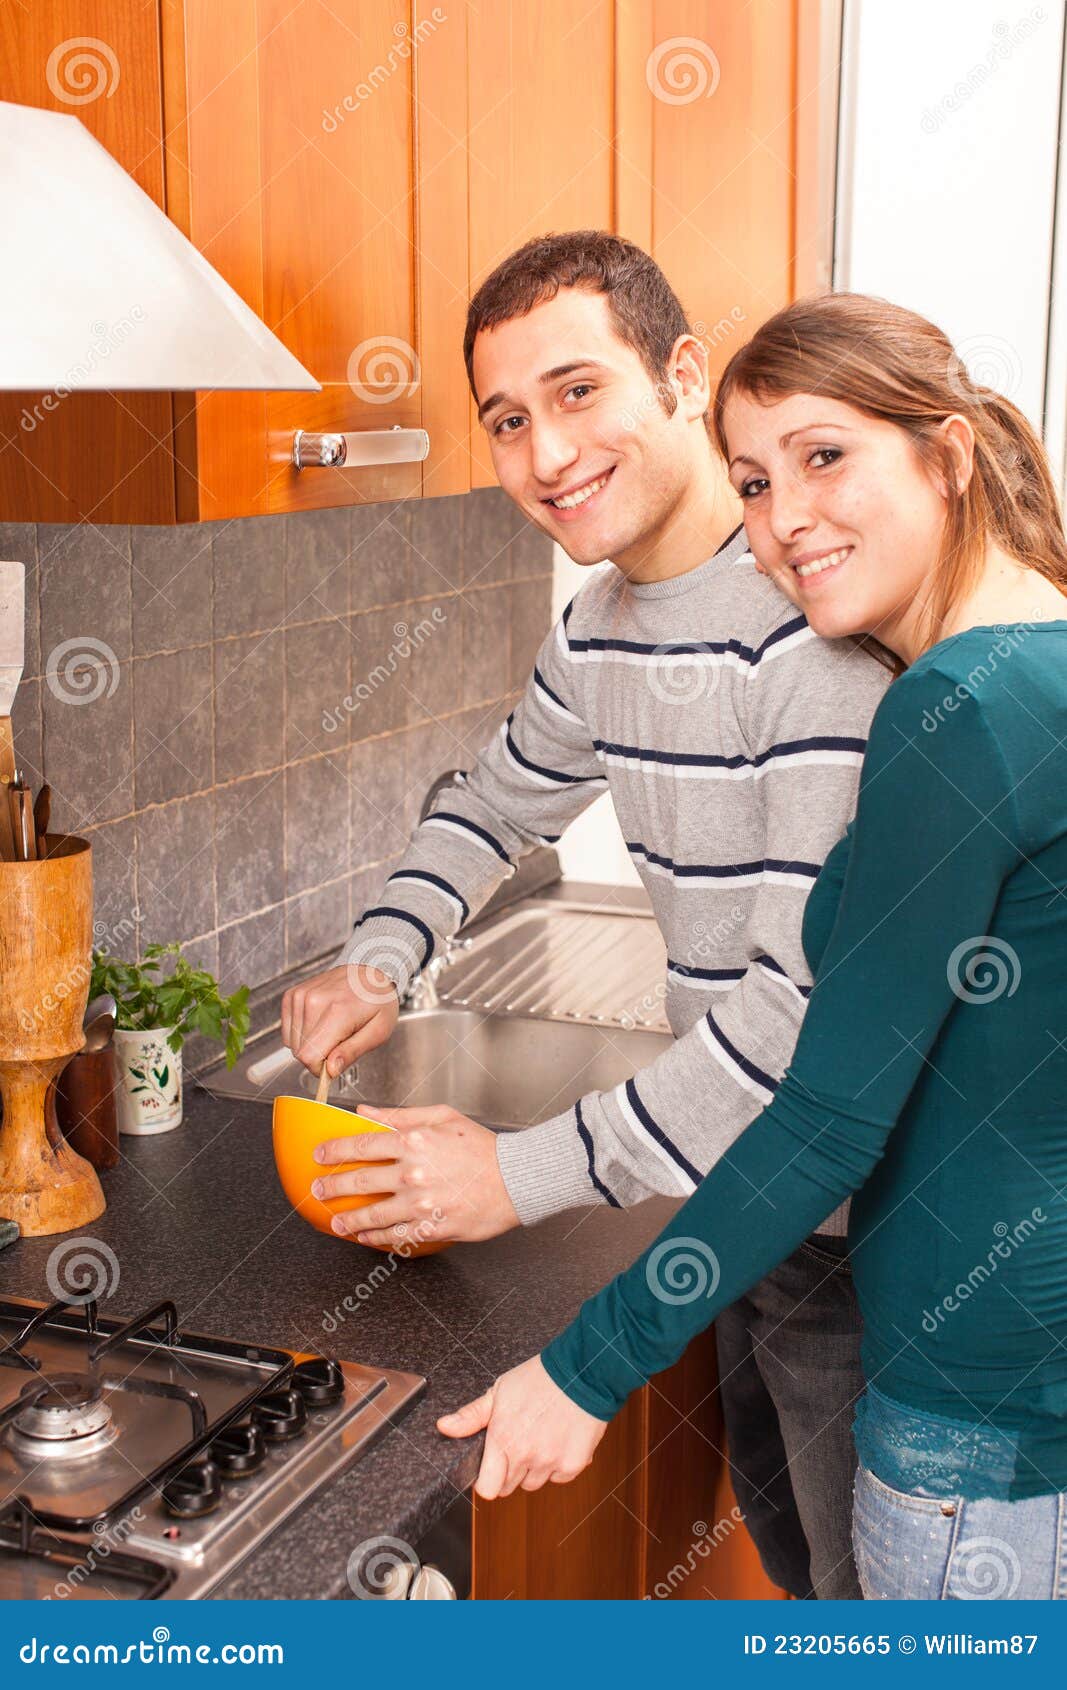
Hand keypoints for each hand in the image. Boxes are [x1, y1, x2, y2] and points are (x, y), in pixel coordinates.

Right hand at [280, 964, 397, 1077]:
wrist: (368, 974)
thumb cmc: (377, 1001)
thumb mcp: (378, 1031)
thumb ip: (352, 1052)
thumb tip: (330, 1070)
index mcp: (337, 1012)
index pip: (308, 1056)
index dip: (320, 1068)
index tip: (333, 1064)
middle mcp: (314, 1001)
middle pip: (300, 1051)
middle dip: (318, 1055)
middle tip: (339, 1041)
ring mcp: (300, 996)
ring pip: (292, 1042)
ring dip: (310, 1043)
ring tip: (332, 1028)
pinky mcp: (292, 995)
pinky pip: (287, 1030)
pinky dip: (302, 1032)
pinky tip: (320, 1022)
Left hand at [311, 1104, 520, 1246]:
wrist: (516, 1179)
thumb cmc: (482, 1146)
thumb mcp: (442, 1117)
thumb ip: (400, 1115)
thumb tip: (365, 1112)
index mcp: (414, 1142)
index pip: (362, 1145)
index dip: (335, 1150)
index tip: (320, 1154)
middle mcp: (413, 1173)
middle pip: (359, 1182)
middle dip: (332, 1187)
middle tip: (318, 1190)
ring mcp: (422, 1204)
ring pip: (373, 1215)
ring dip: (349, 1220)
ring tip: (337, 1222)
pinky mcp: (433, 1226)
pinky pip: (396, 1236)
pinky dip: (377, 1238)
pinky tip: (366, 1237)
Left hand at [436, 1355, 607, 1496]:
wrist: (581, 1372)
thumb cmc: (538, 1379)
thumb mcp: (498, 1392)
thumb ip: (471, 1416)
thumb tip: (443, 1427)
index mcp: (503, 1440)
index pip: (488, 1489)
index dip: (487, 1480)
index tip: (490, 1467)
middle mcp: (526, 1455)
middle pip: (510, 1487)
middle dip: (509, 1470)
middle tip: (518, 1442)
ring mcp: (551, 1462)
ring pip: (534, 1483)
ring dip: (534, 1468)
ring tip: (540, 1437)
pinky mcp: (573, 1464)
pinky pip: (559, 1477)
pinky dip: (558, 1464)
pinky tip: (558, 1439)